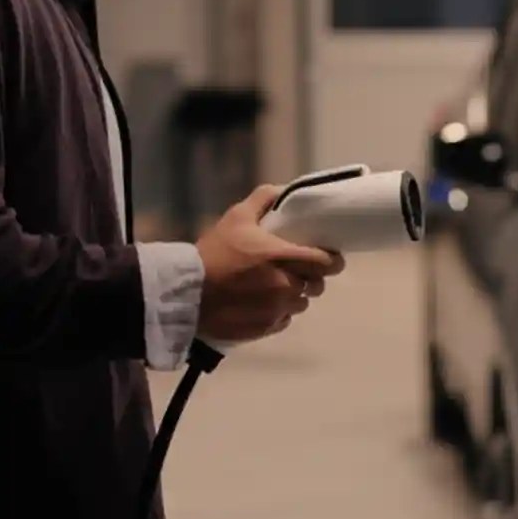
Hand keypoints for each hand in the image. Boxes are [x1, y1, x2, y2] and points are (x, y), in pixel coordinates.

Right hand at [194, 184, 346, 342]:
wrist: (186, 293)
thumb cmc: (214, 253)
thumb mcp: (236, 218)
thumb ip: (263, 200)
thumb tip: (283, 190)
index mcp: (283, 258)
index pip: (326, 262)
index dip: (331, 260)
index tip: (327, 256)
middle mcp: (286, 286)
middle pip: (317, 285)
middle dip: (312, 277)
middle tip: (299, 270)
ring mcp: (277, 310)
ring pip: (301, 303)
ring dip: (295, 295)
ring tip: (277, 287)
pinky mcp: (266, 328)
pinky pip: (284, 320)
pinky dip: (279, 312)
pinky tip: (263, 304)